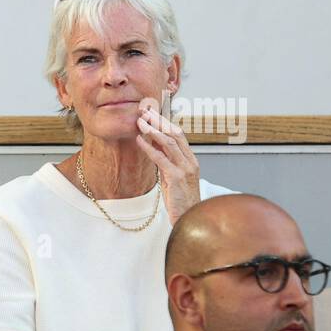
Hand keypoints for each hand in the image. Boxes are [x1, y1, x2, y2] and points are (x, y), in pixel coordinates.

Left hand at [136, 103, 200, 223]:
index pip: (178, 135)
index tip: (151, 113)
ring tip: (140, 121)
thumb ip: (166, 163)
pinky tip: (139, 140)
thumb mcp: (172, 178)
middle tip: (144, 110)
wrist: (189, 219)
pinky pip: (161, 159)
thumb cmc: (179, 201)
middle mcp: (190, 162)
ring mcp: (185, 169)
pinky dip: (149, 147)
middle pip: (175, 134)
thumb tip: (154, 148)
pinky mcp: (177, 178)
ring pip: (169, 142)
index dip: (164, 122)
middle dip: (159, 120)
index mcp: (190, 160)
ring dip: (153, 130)